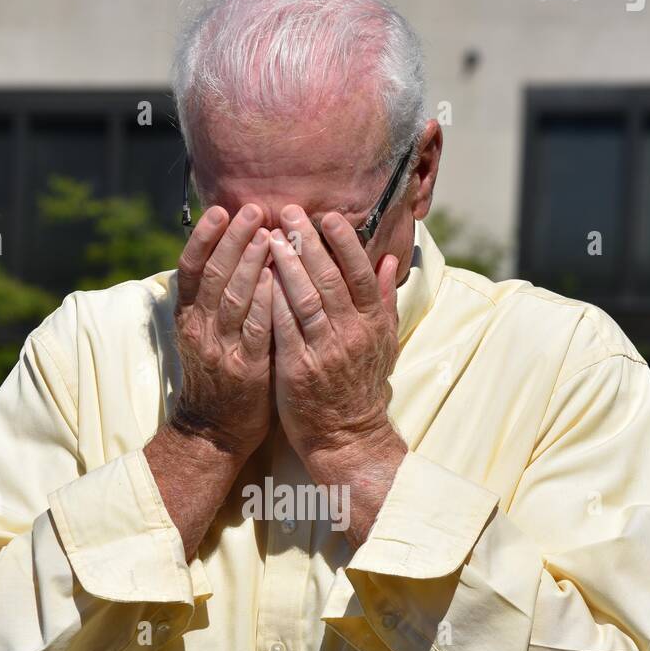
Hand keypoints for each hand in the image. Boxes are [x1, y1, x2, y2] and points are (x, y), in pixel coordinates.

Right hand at [171, 203, 272, 457]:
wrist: (214, 429)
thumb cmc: (219, 373)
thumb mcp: (206, 332)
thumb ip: (217, 296)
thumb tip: (232, 252)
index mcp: (188, 316)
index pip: (190, 268)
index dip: (204, 238)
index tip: (219, 210)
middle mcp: (199, 328)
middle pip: (213, 275)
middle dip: (232, 240)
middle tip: (251, 209)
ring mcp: (220, 349)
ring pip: (232, 298)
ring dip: (249, 264)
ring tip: (266, 234)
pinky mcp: (244, 369)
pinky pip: (255, 329)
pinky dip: (264, 302)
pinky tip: (276, 279)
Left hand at [268, 205, 399, 462]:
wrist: (348, 438)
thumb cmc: (362, 388)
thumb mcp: (384, 343)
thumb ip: (384, 300)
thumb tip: (391, 260)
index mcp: (373, 324)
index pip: (360, 273)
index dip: (345, 242)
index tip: (328, 216)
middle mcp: (351, 334)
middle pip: (331, 278)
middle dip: (309, 242)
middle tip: (289, 212)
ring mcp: (325, 351)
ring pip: (306, 298)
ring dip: (287, 264)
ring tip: (270, 236)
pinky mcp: (298, 368)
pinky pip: (283, 327)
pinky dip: (271, 300)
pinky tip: (258, 277)